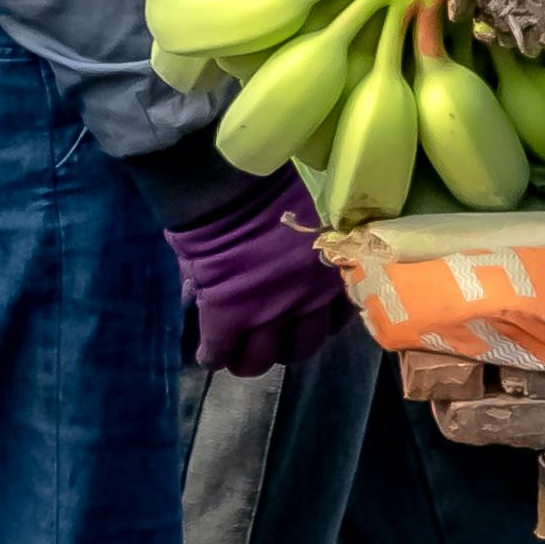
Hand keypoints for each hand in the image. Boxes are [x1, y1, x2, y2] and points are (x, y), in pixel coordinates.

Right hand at [156, 158, 357, 376]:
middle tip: (270, 332)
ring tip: (238, 347)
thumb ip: (312, 244)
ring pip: (261, 360)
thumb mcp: (309, 214)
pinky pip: (218, 352)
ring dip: (250, 355)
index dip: (317, 319)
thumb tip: (311, 259)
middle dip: (286, 344)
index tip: (303, 314)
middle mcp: (306, 301)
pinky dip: (212, 355)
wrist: (230, 183)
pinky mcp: (228, 317)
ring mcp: (266, 313)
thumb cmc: (273, 184)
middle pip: (302, 348)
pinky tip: (209, 352)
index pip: (335, 319)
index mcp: (329, 275)